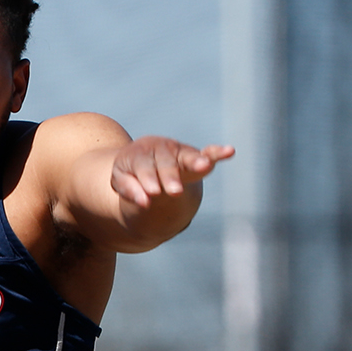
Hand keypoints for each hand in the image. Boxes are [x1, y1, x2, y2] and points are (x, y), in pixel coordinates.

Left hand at [111, 138, 233, 209]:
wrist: (142, 161)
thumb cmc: (130, 173)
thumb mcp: (122, 181)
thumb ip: (130, 190)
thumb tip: (145, 201)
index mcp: (139, 154)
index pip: (143, 167)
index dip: (146, 180)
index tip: (151, 194)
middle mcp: (160, 149)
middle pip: (165, 163)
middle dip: (170, 177)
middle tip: (173, 192)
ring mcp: (179, 151)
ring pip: (187, 157)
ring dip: (196, 162)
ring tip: (204, 166)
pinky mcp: (195, 156)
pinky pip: (208, 153)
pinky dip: (218, 153)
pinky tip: (229, 151)